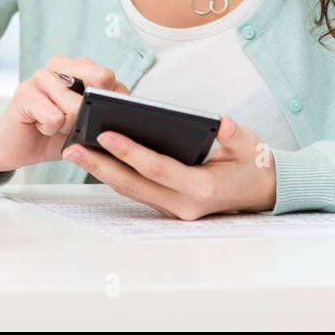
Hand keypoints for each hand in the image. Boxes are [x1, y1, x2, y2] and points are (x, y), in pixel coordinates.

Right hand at [0, 56, 128, 177]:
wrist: (17, 147)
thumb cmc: (54, 133)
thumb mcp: (86, 121)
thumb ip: (104, 109)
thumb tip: (124, 108)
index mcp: (79, 67)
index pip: (108, 77)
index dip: (108, 102)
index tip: (95, 115)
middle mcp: (60, 66)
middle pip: (99, 81)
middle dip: (90, 112)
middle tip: (72, 121)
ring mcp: (41, 76)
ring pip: (75, 106)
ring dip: (67, 126)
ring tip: (53, 124)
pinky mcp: (24, 92)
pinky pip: (54, 118)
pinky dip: (50, 131)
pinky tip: (40, 126)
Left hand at [62, 116, 277, 218]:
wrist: (262, 192)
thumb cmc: (253, 163)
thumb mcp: (251, 145)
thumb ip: (236, 135)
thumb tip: (223, 125)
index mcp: (202, 188)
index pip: (157, 168)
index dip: (130, 152)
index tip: (105, 134)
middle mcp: (183, 205)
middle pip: (133, 185)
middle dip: (100, 166)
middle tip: (72, 148)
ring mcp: (174, 210)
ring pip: (131, 190)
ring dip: (102, 172)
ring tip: (76, 151)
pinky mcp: (169, 207)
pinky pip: (137, 191)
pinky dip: (116, 175)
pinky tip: (98, 159)